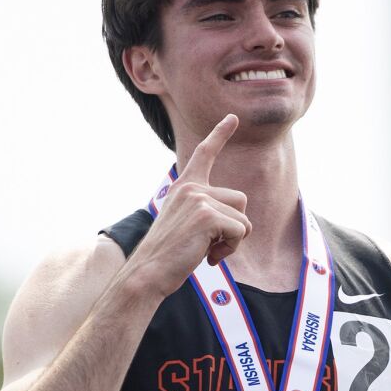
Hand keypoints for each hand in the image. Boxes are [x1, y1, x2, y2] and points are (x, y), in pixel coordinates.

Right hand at [128, 114, 251, 295]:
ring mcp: (199, 198)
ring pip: (243, 218)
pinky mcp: (207, 215)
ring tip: (207, 250)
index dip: (220, 134)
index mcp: (184, 187)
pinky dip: (230, 249)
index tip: (233, 118)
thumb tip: (241, 223)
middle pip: (239, 200)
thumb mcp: (185, 224)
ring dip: (233, 240)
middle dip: (234, 227)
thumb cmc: (167, 256)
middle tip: (209, 246)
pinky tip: (208, 257)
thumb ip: (206, 213)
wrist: (147, 272)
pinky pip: (240, 231)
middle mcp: (191, 188)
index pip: (205, 154)